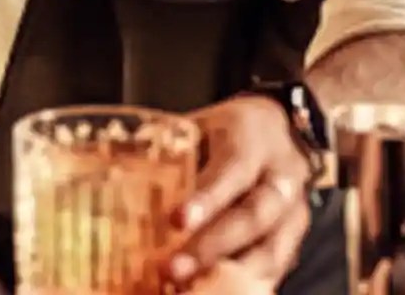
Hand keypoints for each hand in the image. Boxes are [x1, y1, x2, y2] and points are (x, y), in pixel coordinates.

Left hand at [166, 95, 312, 288]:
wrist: (282, 132)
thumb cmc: (228, 132)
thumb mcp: (201, 126)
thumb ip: (167, 150)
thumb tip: (110, 173)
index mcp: (254, 141)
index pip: (233, 170)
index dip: (207, 199)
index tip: (176, 221)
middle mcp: (282, 178)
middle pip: (253, 217)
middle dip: (212, 247)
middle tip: (172, 268)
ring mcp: (293, 214)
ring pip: (269, 251)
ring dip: (227, 276)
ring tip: (186, 290)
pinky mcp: (293, 242)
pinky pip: (272, 270)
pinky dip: (241, 287)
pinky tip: (208, 292)